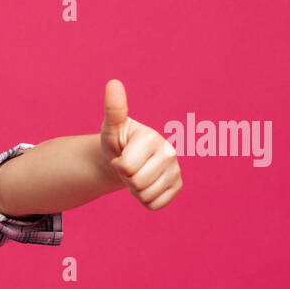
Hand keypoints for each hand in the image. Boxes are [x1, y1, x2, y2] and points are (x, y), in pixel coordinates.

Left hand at [99, 78, 182, 210]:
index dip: (118, 166)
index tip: (122, 155)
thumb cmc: (116, 142)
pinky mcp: (178, 186)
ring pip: (145, 196)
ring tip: (136, 174)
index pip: (126, 168)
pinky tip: (145, 184)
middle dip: (126, 179)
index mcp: (153, 138)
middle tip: (128, 167)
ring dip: (134, 190)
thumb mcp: (111, 128)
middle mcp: (169, 152)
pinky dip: (144, 200)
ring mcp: (176, 170)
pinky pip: (154, 205)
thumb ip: (114, 110)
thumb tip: (113, 83)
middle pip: (137, 183)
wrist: (124, 159)